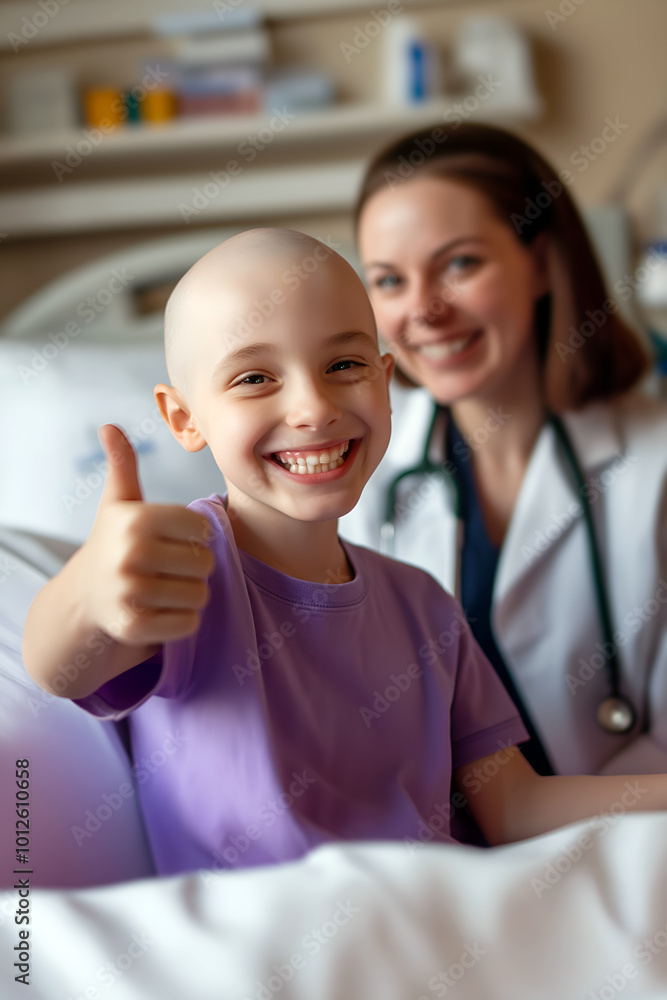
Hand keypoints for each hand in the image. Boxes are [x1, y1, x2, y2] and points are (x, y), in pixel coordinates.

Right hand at [79, 423, 213, 645]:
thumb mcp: (118, 503)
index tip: (170, 538)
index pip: (202, 527)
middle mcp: (130, 554)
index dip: (193, 534)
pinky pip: (189, 623)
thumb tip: (109, 427)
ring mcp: (130, 593)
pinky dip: (181, 621)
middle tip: (166, 568)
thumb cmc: (114, 544)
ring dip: (189, 594)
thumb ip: (122, 465)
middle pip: (205, 562)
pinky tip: (158, 611)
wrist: (83, 598)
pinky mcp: (134, 627)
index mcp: (135, 519)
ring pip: (200, 595)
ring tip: (162, 588)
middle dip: (193, 567)